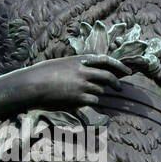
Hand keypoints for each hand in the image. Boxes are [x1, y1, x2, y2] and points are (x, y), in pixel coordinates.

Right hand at [9, 54, 129, 112]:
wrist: (33, 84)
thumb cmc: (42, 74)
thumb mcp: (61, 64)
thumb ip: (76, 66)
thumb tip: (85, 71)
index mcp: (80, 60)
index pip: (106, 60)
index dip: (119, 65)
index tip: (127, 71)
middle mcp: (84, 71)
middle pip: (108, 76)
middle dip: (116, 83)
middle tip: (120, 88)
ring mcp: (82, 84)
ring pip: (100, 90)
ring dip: (98, 93)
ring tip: (86, 94)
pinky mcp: (79, 98)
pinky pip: (93, 100)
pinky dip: (91, 101)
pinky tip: (82, 101)